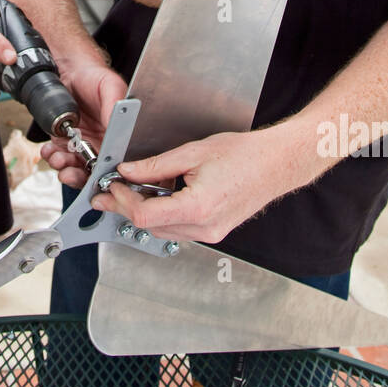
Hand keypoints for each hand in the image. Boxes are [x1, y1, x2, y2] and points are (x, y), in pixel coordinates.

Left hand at [41, 60, 126, 188]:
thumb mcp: (110, 85)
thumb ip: (115, 105)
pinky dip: (52, 156)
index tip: (92, 173)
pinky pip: (58, 156)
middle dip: (78, 175)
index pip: (114, 161)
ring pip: (74, 167)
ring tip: (57, 157)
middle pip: (93, 171)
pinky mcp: (64, 141)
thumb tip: (116, 126)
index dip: (103, 172)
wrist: (69, 70)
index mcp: (116, 135)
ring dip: (64, 166)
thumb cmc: (93, 76)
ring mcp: (81, 144)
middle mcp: (101, 143)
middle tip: (68, 171)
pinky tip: (49, 149)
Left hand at [88, 125, 296, 242]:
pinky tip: (157, 196)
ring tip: (133, 189)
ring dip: (144, 211)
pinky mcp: (214, 232)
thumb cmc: (244, 155)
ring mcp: (210, 234)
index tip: (112, 186)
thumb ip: (156, 166)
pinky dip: (162, 214)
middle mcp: (204, 228)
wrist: (276, 164)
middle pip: (150, 226)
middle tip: (111, 190)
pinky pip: (178, 228)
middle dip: (127, 207)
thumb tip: (128, 171)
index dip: (122, 200)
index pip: (144, 215)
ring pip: (162, 230)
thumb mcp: (192, 153)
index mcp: (197, 207)